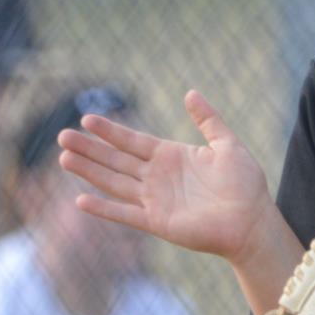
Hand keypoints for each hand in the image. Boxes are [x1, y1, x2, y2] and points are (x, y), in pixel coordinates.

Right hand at [58, 90, 276, 261]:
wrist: (252, 221)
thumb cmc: (245, 184)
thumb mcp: (227, 144)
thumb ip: (208, 119)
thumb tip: (189, 92)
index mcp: (170, 157)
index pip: (132, 141)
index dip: (110, 131)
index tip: (86, 119)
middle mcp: (157, 177)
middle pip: (115, 159)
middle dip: (89, 149)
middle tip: (62, 136)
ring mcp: (154, 200)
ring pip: (114, 182)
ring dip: (89, 171)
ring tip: (63, 158)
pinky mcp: (157, 223)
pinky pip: (125, 214)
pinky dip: (104, 208)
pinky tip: (81, 200)